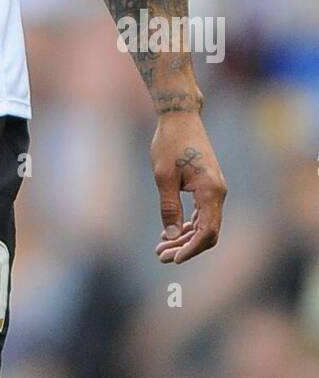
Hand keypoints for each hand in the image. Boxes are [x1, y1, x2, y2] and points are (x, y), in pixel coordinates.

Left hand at [151, 113, 226, 263]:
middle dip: (185, 247)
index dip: (191, 249)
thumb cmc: (170, 143)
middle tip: (161, 256)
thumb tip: (171, 236)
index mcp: (211, 191)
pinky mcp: (207, 187)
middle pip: (207, 232)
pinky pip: (201, 214)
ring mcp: (214, 190)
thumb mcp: (163, 177)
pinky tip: (169, 232)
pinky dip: (187, 225)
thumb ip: (169, 207)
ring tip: (160, 247)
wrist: (180, 117)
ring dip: (184, 238)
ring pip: (203, 224)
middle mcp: (218, 193)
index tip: (174, 259)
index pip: (207, 232)